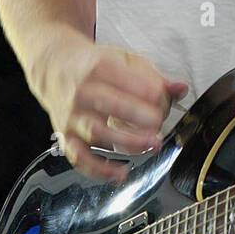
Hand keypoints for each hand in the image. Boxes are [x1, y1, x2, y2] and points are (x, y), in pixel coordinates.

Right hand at [35, 27, 188, 182]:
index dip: (145, 88)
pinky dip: (98, 169)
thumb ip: (154, 77)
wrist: (54, 68)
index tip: (163, 96)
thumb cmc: (93, 66)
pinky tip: (121, 173)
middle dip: (136, 114)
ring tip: (151, 144)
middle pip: (107, 104)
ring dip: (125, 141)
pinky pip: (79, 157)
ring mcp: (72, 116)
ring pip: (96, 131)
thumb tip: (181, 89)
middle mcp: (81, 91)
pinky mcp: (66, 136)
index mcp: (97, 67)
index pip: (121, 77)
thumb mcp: (123, 60)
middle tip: (158, 122)